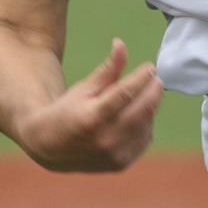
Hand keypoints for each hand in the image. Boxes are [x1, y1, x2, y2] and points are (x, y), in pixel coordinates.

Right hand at [15, 39, 164, 172]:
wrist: (51, 147)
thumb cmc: (68, 111)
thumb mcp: (84, 88)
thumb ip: (107, 70)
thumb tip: (121, 43)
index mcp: (92, 118)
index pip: (124, 94)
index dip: (140, 78)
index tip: (150, 67)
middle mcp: (104, 140)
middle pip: (141, 111)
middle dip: (153, 92)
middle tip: (156, 79)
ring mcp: (114, 155)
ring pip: (146, 126)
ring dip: (150, 108)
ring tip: (144, 95)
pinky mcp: (120, 164)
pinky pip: (143, 140)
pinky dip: (145, 125)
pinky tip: (138, 115)